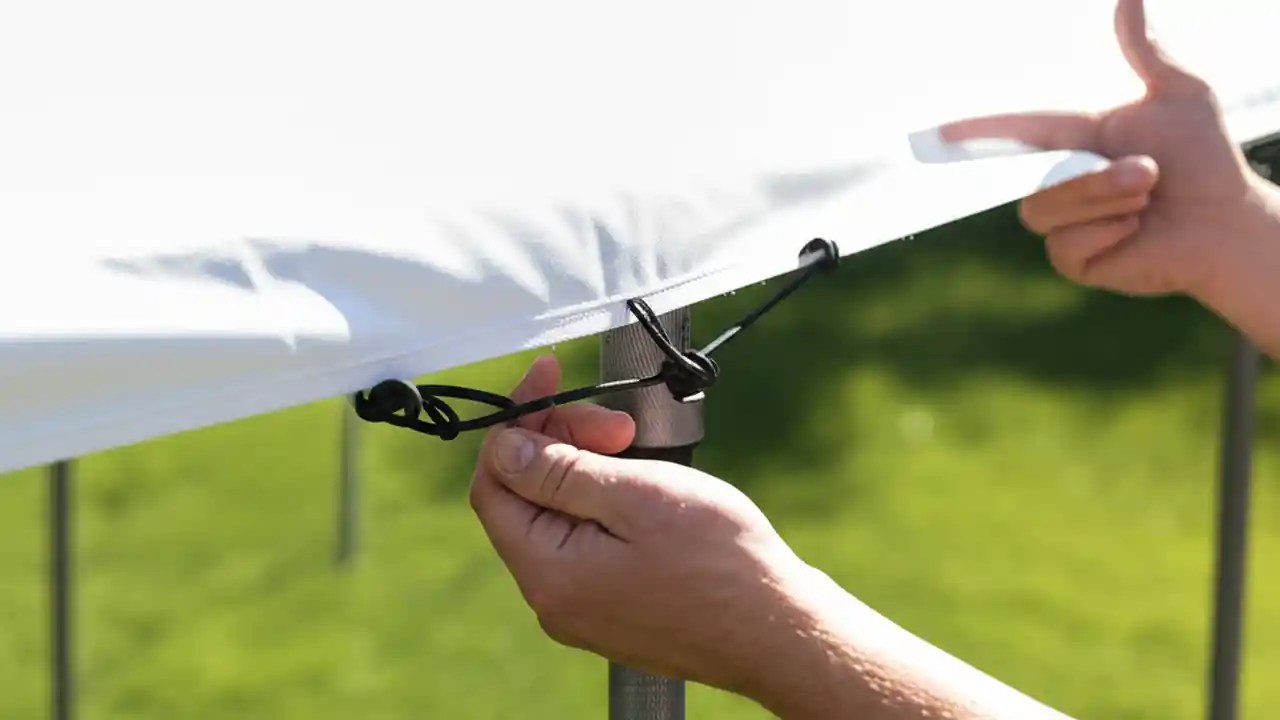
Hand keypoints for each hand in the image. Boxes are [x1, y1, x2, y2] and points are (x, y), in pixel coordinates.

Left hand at [467, 355, 812, 696]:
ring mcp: (584, 610)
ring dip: (588, 470)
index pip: (494, 483)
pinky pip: (587, 544)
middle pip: (525, 498)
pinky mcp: (613, 610)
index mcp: (548, 572)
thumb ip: (558, 472)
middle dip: (562, 442)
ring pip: (558, 518)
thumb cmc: (721, 562)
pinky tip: (645, 490)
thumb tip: (503, 448)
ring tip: (639, 451)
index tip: (549, 376)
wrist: (779, 631)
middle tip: (620, 424)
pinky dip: (606, 504)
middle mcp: (554, 600)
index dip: (516, 423)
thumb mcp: (635, 495)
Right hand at [941, 0, 1269, 299]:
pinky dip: (1108, 233)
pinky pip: (1066, 245)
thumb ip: (1146, 52)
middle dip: (1097, 177)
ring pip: (1046, 211)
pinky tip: (1135, 232)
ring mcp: (1066, 224)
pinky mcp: (1075, 260)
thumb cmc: (1207, 161)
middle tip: (1149, 172)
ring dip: (1103, 200)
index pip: (1018, 132)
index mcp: (1078, 142)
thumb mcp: (1179, 95)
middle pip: (1040, 178)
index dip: (976, 131)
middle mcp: (1064, 182)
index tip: (938, 132)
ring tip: (1147, 200)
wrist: (1226, 224)